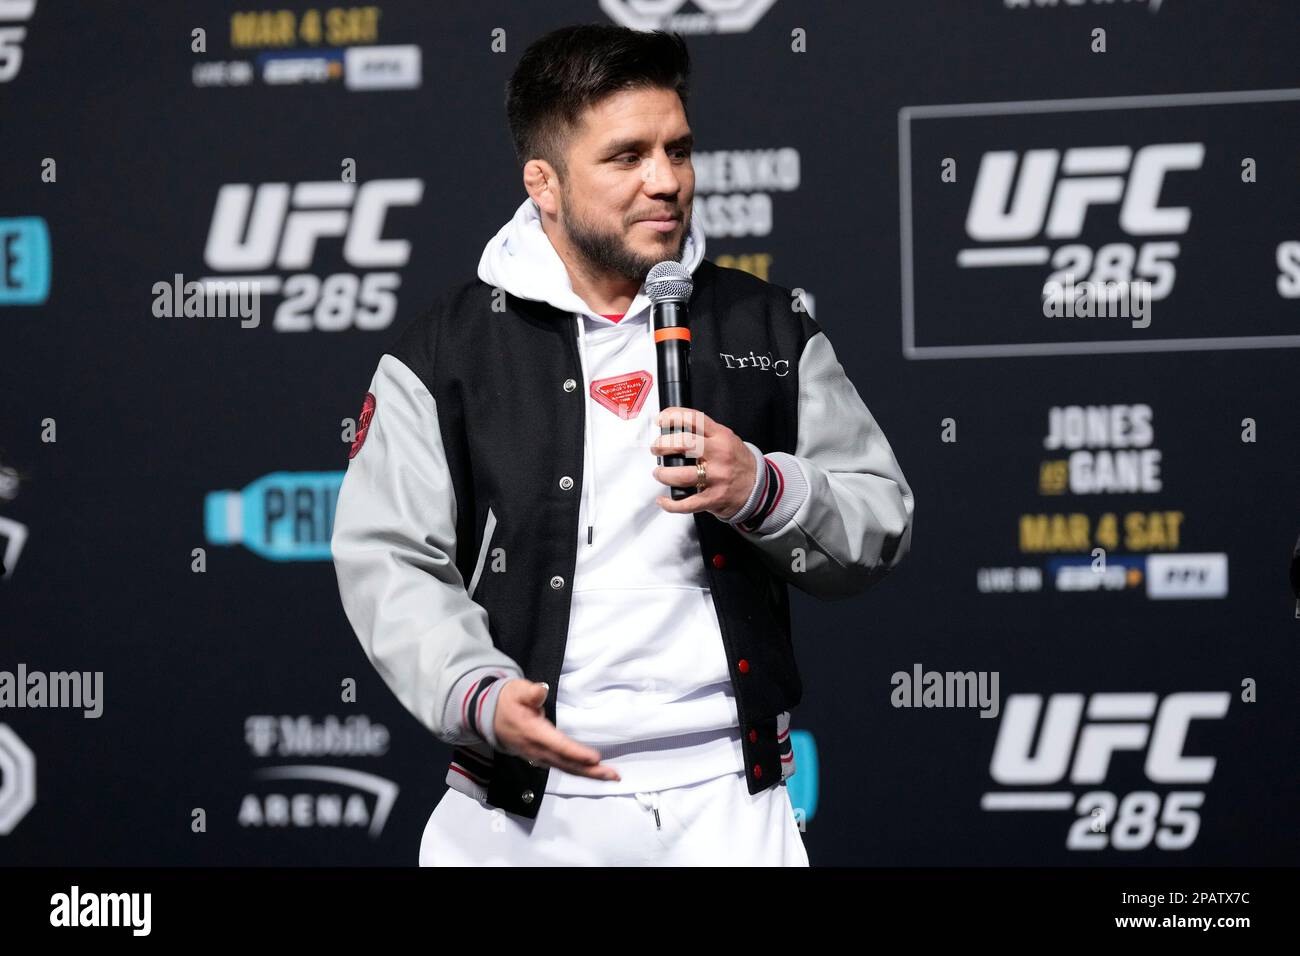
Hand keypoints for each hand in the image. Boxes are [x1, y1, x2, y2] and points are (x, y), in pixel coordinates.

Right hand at [493, 680, 620, 781]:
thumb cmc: (507, 701)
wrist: (489, 717)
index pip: (558, 746)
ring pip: (566, 768)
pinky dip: (579, 771)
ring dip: (588, 774)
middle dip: (590, 771)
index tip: (595, 758)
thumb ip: (530, 692)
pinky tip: (594, 772)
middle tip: (613, 774)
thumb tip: (541, 690)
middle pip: (566, 764)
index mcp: (533, 733)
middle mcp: (537, 750)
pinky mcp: (541, 759)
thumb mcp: (516, 691)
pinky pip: (563, 767)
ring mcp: (538, 757)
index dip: (576, 753)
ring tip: (610, 776)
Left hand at [650, 407, 756, 519]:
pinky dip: (670, 504)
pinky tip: (664, 500)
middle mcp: (719, 455)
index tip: (661, 420)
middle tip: (656, 448)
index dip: (673, 416)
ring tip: (660, 473)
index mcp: (721, 437)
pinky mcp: (713, 498)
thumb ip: (704, 433)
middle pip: (685, 444)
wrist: (758, 486)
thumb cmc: (737, 461)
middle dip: (663, 444)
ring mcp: (716, 478)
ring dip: (663, 474)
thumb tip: (672, 428)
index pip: (695, 419)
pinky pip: (687, 503)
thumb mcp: (726, 438)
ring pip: (681, 475)